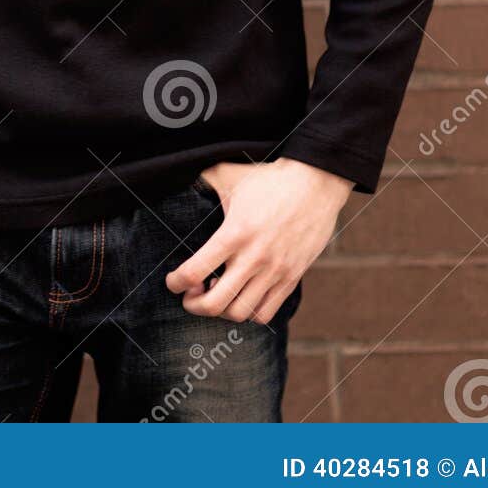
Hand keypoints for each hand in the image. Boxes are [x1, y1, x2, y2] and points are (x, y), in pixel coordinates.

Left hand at [164, 158, 353, 324]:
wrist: (315, 184)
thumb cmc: (269, 179)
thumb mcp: (230, 174)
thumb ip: (203, 179)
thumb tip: (181, 175)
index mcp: (234, 233)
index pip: (195, 271)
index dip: (176, 282)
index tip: (172, 281)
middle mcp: (254, 257)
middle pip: (214, 303)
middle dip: (194, 305)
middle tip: (190, 295)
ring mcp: (275, 271)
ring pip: (239, 313)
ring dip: (220, 311)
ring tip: (216, 293)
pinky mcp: (291, 278)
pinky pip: (265, 313)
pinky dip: (247, 313)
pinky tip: (241, 296)